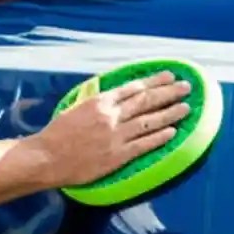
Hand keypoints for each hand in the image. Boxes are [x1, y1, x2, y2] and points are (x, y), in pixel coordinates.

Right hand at [37, 71, 191, 188]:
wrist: (47, 158)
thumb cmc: (58, 133)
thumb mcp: (77, 107)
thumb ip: (99, 100)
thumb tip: (118, 92)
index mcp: (100, 101)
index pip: (134, 87)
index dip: (154, 81)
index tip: (169, 76)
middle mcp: (111, 115)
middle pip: (147, 101)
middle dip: (169, 92)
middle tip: (186, 87)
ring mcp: (116, 136)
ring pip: (150, 121)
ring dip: (170, 113)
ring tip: (186, 107)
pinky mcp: (117, 156)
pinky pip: (144, 144)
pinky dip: (160, 137)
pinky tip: (173, 132)